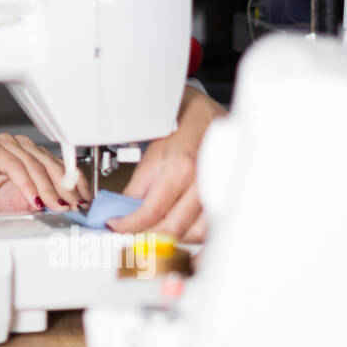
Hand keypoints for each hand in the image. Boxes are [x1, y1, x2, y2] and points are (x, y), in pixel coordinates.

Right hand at [0, 132, 92, 215]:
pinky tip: (33, 199)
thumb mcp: (24, 204)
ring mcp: (3, 143)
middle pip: (50, 163)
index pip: (61, 164)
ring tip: (56, 206)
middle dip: (65, 188)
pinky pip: (14, 165)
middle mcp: (19, 145)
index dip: (75, 182)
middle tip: (74, 206)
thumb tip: (72, 206)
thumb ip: (46, 200)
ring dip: (48, 188)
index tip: (86, 201)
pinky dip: (26, 184)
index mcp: (30, 154)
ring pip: (34, 164)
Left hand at [107, 86, 226, 242]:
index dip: (128, 224)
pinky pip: (213, 226)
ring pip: (195, 233)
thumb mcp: (152, 144)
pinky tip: (178, 231)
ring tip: (152, 229)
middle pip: (173, 228)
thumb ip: (140, 180)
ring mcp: (221, 189)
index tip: (115, 224)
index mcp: (181, 164)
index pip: (151, 211)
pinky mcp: (230, 194)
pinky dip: (194, 234)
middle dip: (146, 236)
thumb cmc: (183, 119)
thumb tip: (124, 209)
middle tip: (129, 232)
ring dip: (171, 238)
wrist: (211, 109)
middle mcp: (204, 180)